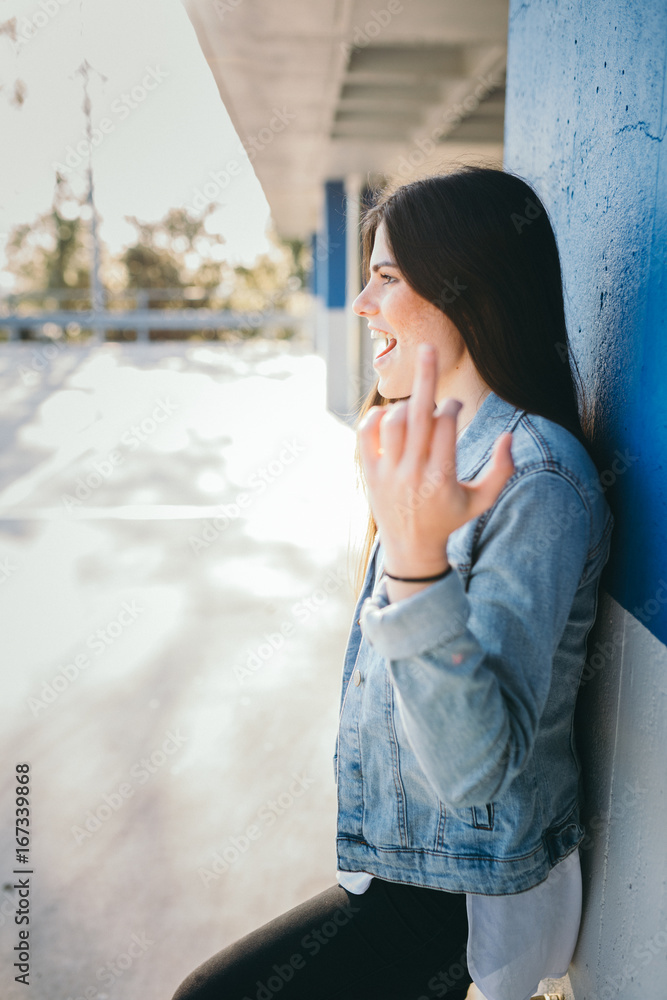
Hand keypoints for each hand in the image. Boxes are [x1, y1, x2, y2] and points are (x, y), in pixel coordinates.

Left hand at [357, 344, 514, 585]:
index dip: (451, 406)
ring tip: (415, 409)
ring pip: (393, 422)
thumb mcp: (481, 500)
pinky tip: (389, 417)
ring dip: (405, 407)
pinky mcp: (369, 474)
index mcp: (441, 476)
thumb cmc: (449, 518)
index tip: (454, 407)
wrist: (410, 547)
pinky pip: (366, 435)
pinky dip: (376, 418)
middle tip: (428, 347)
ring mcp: (387, 472)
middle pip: (418, 414)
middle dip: (426, 376)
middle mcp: (412, 472)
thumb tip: (510, 436)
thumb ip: (502, 470)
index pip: (445, 424)